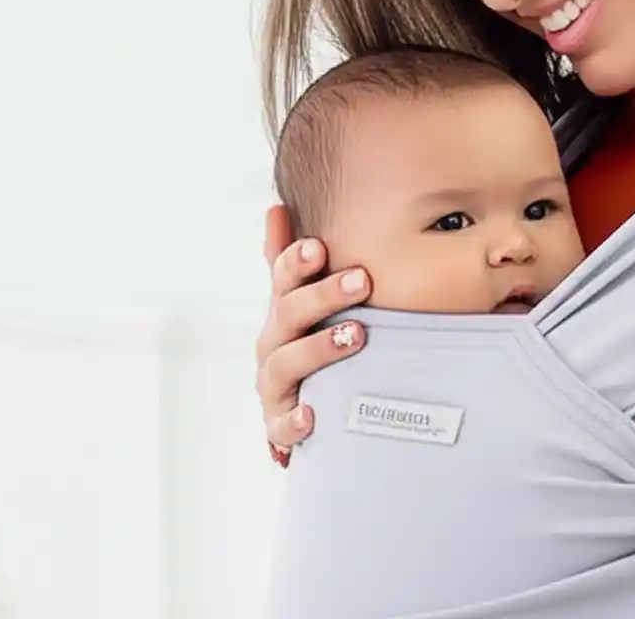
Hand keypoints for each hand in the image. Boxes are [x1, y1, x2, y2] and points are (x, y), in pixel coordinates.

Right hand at [256, 206, 369, 464]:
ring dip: (319, 348)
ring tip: (356, 335)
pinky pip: (282, 427)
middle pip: (288, 314)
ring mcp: (274, 387)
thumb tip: (275, 207)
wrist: (306, 414)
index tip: (319, 245)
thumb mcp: (303, 303)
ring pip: (287, 365)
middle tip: (362, 279)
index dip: (295, 262)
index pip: (282, 279)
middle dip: (323, 295)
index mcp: (282, 312)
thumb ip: (291, 262)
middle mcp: (273, 345)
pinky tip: (313, 413)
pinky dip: (295, 421)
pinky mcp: (280, 427)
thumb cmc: (310, 346)